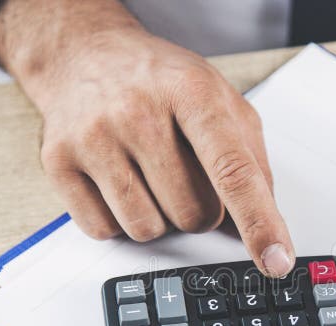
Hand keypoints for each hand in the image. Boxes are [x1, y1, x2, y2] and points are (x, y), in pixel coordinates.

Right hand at [0, 0, 294, 275]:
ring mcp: (94, 137)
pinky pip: (105, 230)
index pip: (233, 170)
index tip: (276, 261)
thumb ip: (251, 161)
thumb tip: (260, 226)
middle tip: (182, 172)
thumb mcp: (221, 102)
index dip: (259, 222)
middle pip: (193, 214)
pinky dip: (119, 220)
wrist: (85, 55)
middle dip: (199, 209)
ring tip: (148, 174)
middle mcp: (138, 111)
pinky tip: (118, 182)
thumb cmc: (160, 83)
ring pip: (149, 230)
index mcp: (191, 91)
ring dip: (159, 218)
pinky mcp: (59, 162)